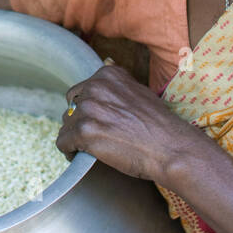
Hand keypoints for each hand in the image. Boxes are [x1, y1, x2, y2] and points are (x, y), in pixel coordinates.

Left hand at [57, 60, 202, 183]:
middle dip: (80, 123)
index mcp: (107, 75)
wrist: (170, 147)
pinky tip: (80, 157)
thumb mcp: (139, 91)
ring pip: (67, 126)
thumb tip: (102, 76)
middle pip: (72, 108)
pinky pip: (63, 143)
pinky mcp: (84, 131)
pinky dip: (69, 151)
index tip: (98, 122)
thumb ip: (118, 86)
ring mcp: (89, 108)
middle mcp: (95, 87)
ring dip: (75, 138)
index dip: (87, 110)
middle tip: (96, 137)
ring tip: (92, 149)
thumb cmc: (159, 125)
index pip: (80, 92)